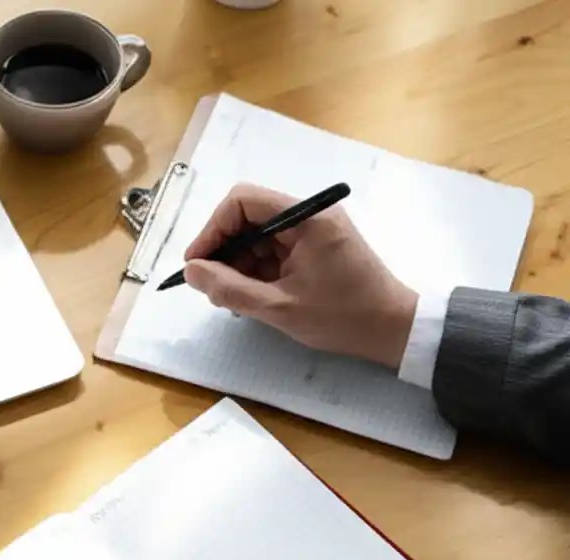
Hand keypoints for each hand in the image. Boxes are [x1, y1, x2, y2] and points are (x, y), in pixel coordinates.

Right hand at [182, 184, 417, 368]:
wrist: (394, 331)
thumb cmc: (342, 317)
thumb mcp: (279, 308)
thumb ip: (229, 288)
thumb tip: (191, 271)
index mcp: (306, 218)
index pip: (243, 201)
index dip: (212, 229)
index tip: (197, 264)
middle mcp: (309, 215)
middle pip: (247, 217)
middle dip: (223, 250)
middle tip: (210, 286)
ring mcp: (313, 231)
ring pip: (257, 235)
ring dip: (237, 263)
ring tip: (231, 298)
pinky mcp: (314, 247)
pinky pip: (273, 249)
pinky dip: (255, 270)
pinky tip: (250, 296)